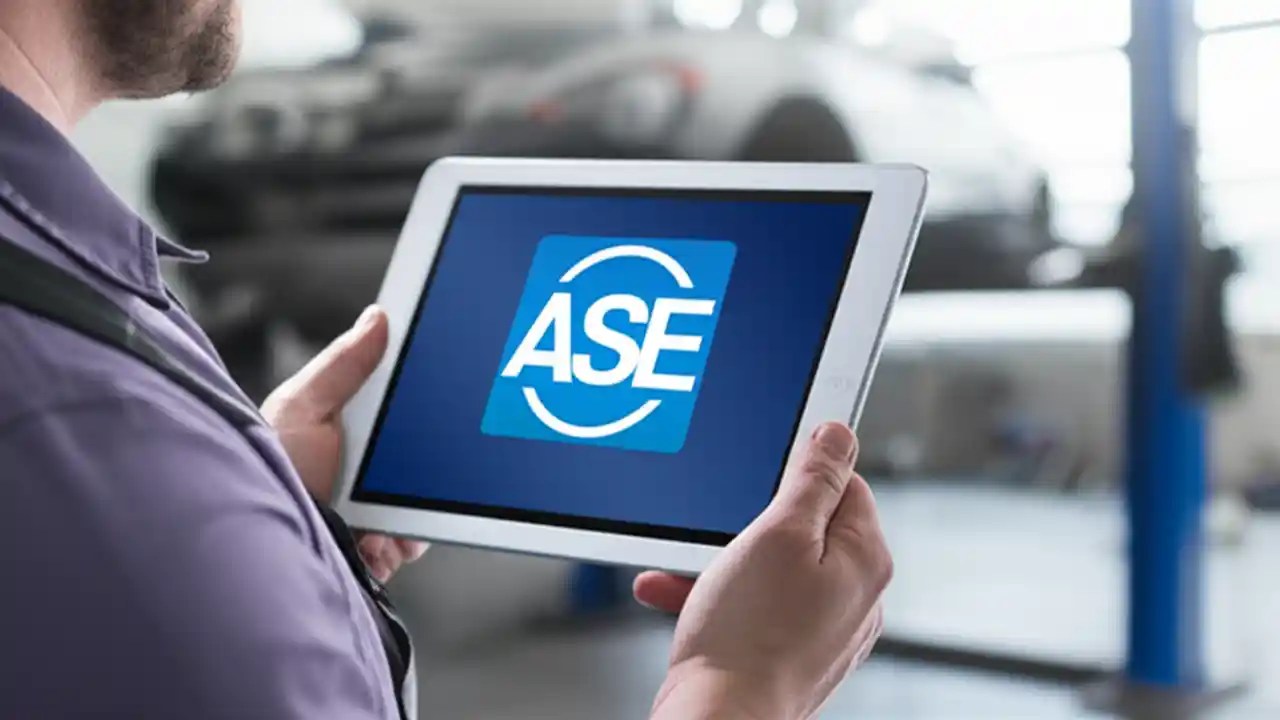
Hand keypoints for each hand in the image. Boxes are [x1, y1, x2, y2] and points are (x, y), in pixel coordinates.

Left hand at [262, 306, 426, 582]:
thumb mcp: (303, 408)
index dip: (423, 406)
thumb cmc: (267, 470)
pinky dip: (402, 545)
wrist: (254, 545)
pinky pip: (411, 543)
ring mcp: (371, 513)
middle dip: (422, 470)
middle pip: (421, 459)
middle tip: (403, 478)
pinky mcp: (374, 551)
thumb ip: (343, 365)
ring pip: (422, 505)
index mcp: (350, 430)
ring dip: (412, 514)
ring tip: (380, 521)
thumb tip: (377, 317)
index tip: (435, 404)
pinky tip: (379, 543)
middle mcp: (364, 472)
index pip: (403, 409)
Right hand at [640, 423, 891, 719]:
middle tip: (716, 527)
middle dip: (748, 521)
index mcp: (864, 560)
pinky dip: (716, 595)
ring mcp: (820, 628)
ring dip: (722, 559)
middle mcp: (853, 596)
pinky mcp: (787, 652)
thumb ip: (813, 480)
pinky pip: (753, 605)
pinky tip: (674, 594)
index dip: (798, 472)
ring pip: (770, 567)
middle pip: (804, 526)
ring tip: (685, 565)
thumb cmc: (746, 638)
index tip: (762, 474)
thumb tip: (838, 436)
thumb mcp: (777, 535)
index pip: (845, 483)